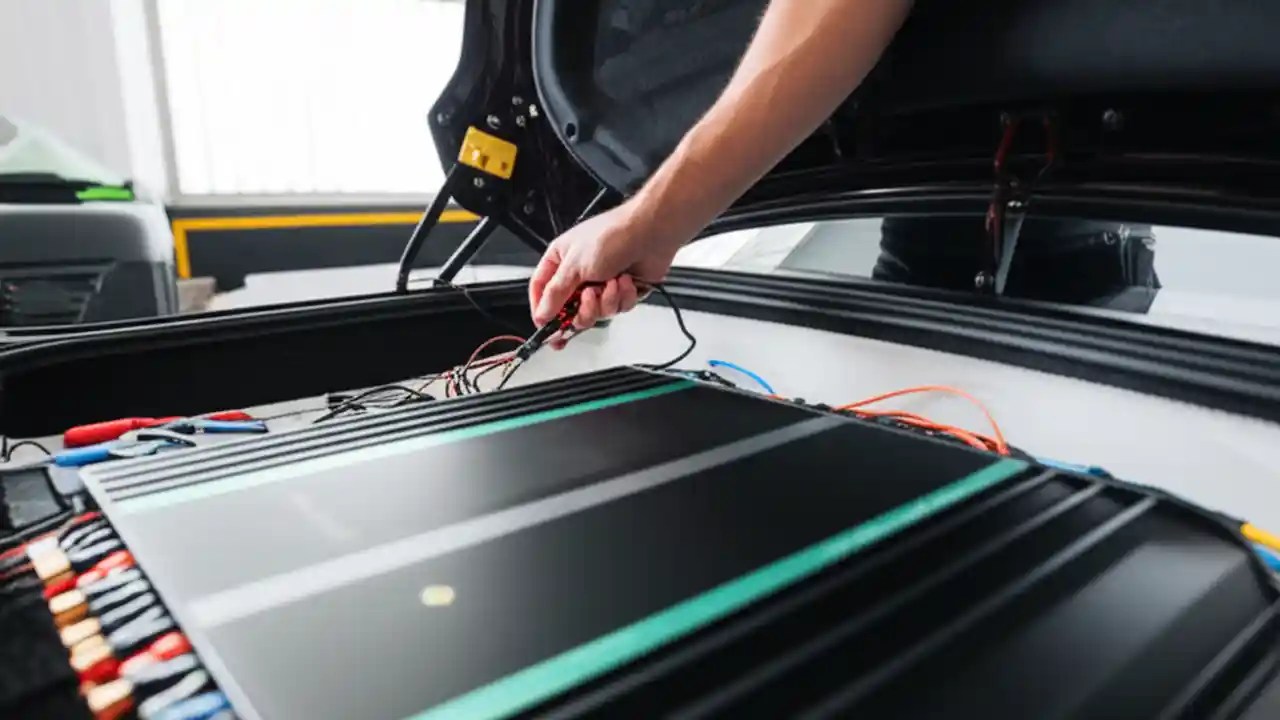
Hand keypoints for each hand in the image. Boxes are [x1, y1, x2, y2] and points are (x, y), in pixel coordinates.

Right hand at [528, 202, 678, 331]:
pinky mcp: (622, 291)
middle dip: (583, 309)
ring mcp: (601, 283)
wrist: (650, 233)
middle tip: (590, 298)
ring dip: (607, 300)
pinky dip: (623, 297)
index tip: (546, 326)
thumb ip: (555, 294)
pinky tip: (626, 280)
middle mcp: (579, 273)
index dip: (542, 310)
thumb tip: (542, 314)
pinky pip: (617, 308)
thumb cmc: (612, 236)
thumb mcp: (575, 266)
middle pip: (570, 310)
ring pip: (596, 313)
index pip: (541, 291)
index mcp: (561, 261)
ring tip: (612, 282)